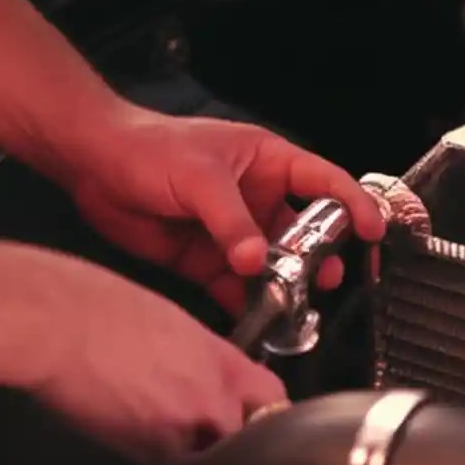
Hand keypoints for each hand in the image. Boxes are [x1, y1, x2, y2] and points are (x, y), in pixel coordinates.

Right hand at [12, 245, 287, 463]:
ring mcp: (180, 432)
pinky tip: (140, 430)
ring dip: (198, 448)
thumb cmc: (104, 306)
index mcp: (223, 363)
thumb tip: (210, 377)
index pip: (272, 399)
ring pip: (209, 457)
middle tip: (212, 424)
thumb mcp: (176, 322)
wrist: (55, 325)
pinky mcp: (143, 453)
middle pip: (248, 437)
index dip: (265, 408)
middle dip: (234, 434)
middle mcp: (212, 402)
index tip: (255, 410)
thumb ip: (205, 356)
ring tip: (167, 424)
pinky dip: (163, 455)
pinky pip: (170, 463)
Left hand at [64, 104, 385, 313]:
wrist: (92, 163)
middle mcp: (258, 197)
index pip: (325, 182)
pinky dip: (248, 303)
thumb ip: (231, 221)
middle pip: (304, 232)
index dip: (353, 205)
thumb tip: (255, 260)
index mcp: (268, 162)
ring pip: (274, 264)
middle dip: (318, 257)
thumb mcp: (198, 177)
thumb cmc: (148, 147)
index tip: (372, 231)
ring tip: (293, 304)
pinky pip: (238, 286)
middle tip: (325, 279)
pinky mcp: (208, 259)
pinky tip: (256, 318)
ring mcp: (235, 231)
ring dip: (284, 285)